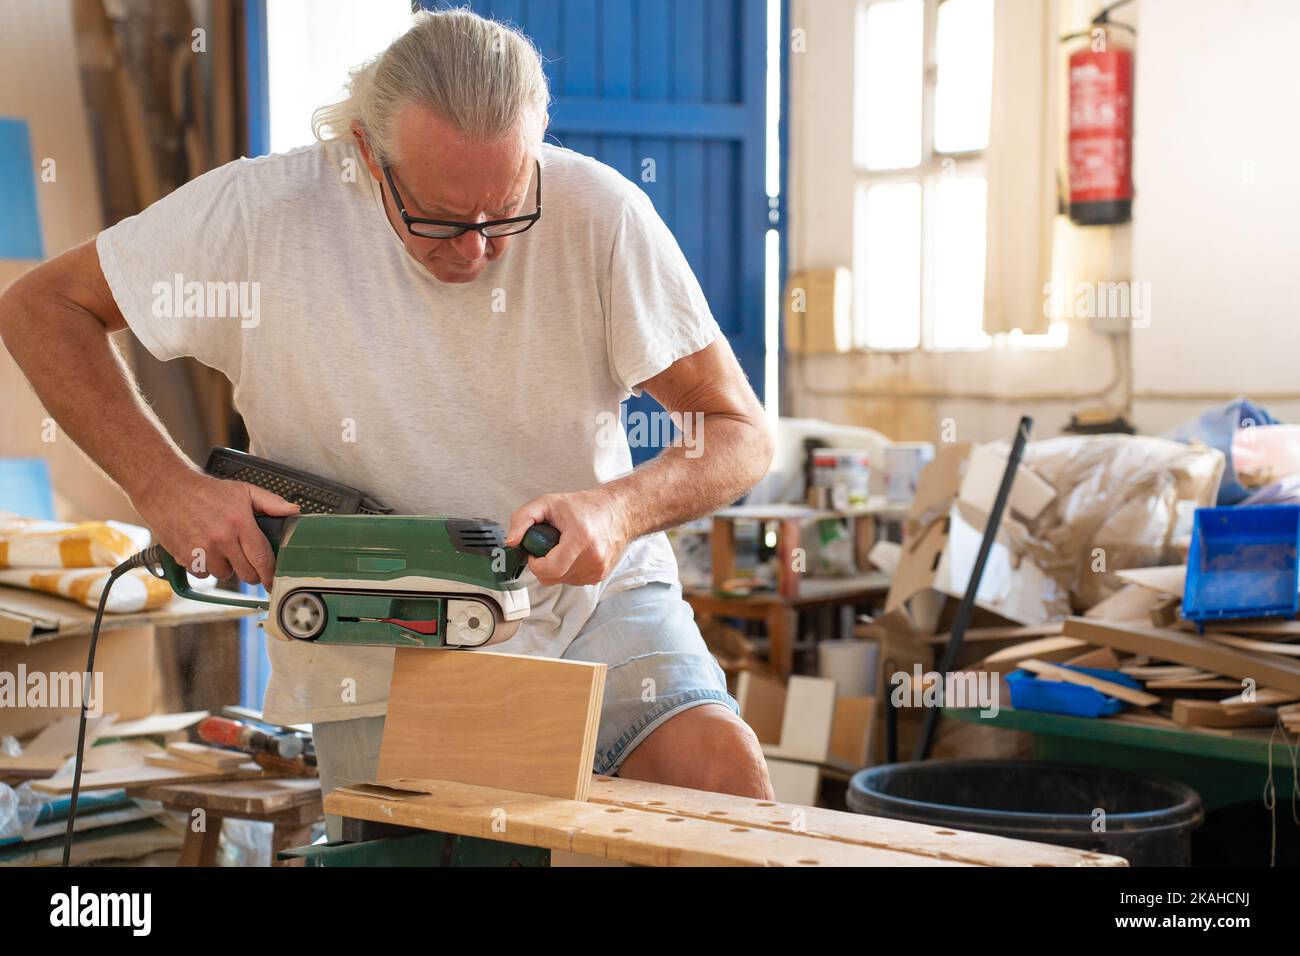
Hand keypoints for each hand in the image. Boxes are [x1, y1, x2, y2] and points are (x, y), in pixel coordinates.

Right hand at [132, 470, 299, 588]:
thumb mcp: (243, 490)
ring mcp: (202, 549)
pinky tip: (203, 549)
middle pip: (246, 573)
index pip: (261, 557)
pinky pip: (203, 574)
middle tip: (247, 563)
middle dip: (251, 573)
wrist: (166, 489)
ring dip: (226, 567)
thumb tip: (293, 511)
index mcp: (239, 522)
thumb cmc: (206, 491)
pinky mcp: (185, 557)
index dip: (270, 573)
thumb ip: (270, 502)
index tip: (273, 581)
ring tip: (220, 547)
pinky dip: (205, 567)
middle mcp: (222, 538)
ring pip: (224, 575)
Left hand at [505, 489, 629, 586]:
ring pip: (562, 581)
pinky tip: (574, 554)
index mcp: (580, 538)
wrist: (618, 511)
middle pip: (553, 578)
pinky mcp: (600, 575)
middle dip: (544, 565)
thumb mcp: (548, 502)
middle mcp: (592, 556)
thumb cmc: (584, 506)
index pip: (550, 568)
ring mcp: (598, 569)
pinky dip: (568, 570)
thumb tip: (512, 542)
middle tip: (549, 546)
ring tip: (564, 547)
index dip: (536, 564)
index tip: (535, 552)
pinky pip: (573, 581)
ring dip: (557, 568)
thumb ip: (523, 518)